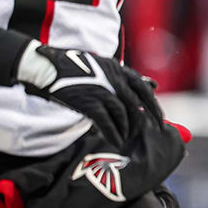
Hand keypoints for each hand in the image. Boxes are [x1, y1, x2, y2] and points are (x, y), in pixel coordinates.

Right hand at [18, 42, 161, 145]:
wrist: (47, 67)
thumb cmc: (73, 66)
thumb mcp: (102, 65)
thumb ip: (124, 76)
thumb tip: (151, 84)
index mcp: (117, 69)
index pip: (142, 87)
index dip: (153, 103)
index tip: (160, 117)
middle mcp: (113, 79)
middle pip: (136, 102)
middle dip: (147, 119)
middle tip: (153, 132)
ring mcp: (102, 90)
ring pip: (122, 114)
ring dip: (127, 129)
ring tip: (127, 139)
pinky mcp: (88, 102)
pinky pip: (106, 122)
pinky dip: (113, 133)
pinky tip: (116, 141)